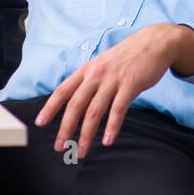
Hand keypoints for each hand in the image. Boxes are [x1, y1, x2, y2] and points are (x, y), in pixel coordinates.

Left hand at [34, 23, 193, 158]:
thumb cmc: (127, 57)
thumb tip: (77, 103)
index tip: (40, 123)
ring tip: (82, 151)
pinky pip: (119, 109)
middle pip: (76, 104)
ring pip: (95, 111)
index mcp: (87, 70)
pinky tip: (108, 141)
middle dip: (65, 128)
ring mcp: (113, 79)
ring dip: (87, 134)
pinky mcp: (130, 84)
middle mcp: (96, 74)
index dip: (50, 107)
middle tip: (59, 146)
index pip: (63, 90)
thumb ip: (90, 81)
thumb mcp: (102, 64)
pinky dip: (112, 127)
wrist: (154, 43)